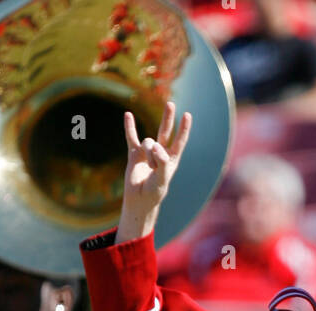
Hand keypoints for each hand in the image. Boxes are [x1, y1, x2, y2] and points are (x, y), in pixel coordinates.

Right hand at [117, 101, 191, 241]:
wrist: (139, 199)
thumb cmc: (154, 192)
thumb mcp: (162, 179)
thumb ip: (162, 162)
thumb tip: (155, 145)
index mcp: (171, 160)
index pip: (179, 142)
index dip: (183, 129)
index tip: (187, 115)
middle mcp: (160, 153)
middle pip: (165, 131)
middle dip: (168, 118)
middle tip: (170, 104)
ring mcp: (147, 152)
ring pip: (148, 142)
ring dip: (148, 153)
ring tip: (148, 167)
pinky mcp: (134, 153)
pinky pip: (131, 137)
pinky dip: (129, 127)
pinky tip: (128, 115)